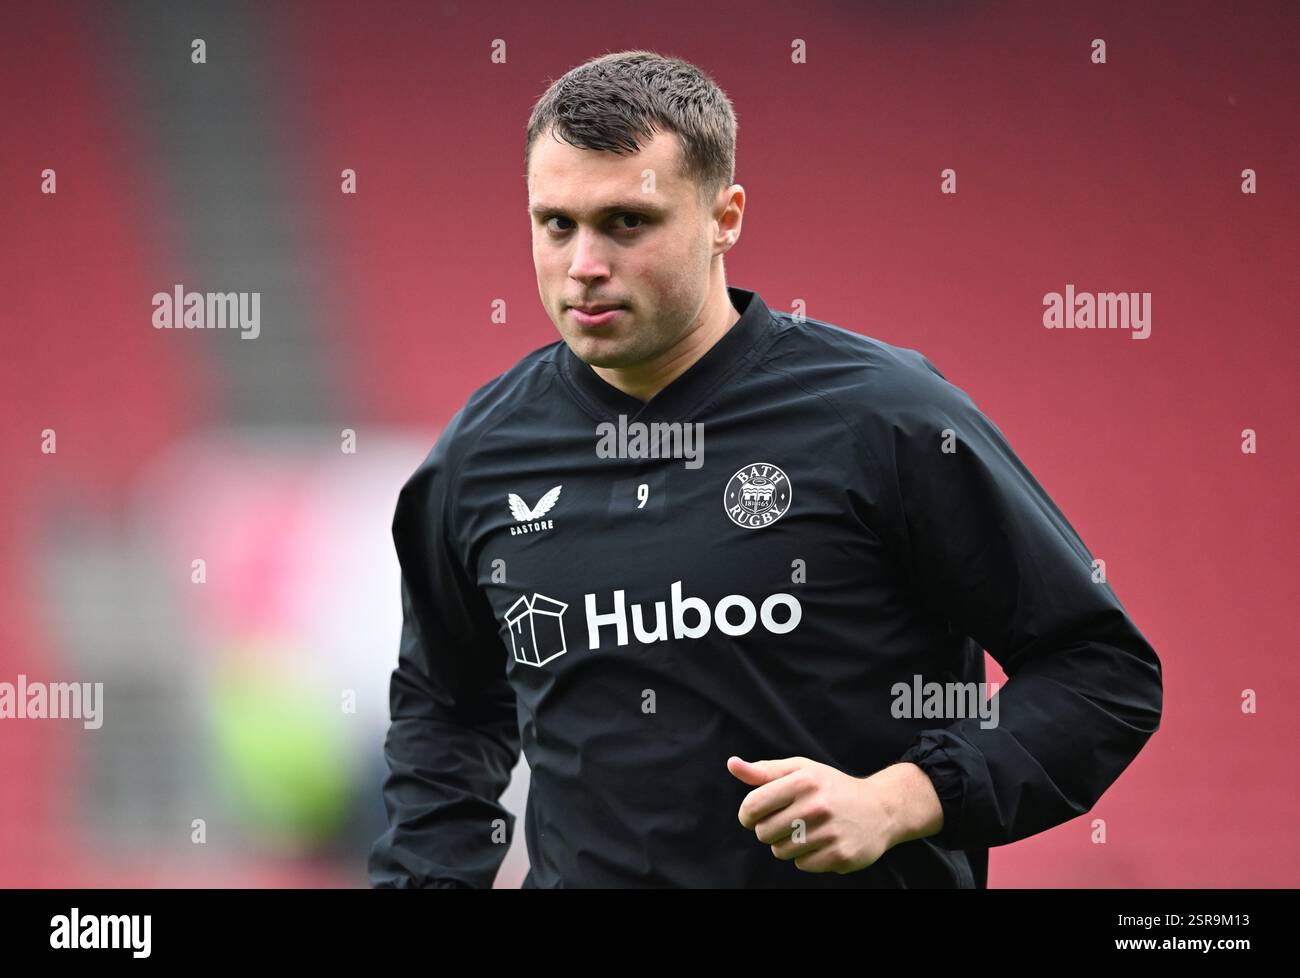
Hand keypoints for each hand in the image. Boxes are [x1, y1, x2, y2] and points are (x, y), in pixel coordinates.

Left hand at [728, 755, 941, 873]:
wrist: (881, 808)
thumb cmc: (832, 787)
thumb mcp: (801, 770)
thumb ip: (764, 771)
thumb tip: (732, 764)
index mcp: (803, 780)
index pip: (752, 806)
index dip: (747, 814)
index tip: (753, 816)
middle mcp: (817, 805)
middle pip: (763, 832)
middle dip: (768, 830)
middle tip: (786, 822)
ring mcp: (830, 832)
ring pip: (781, 851)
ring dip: (786, 844)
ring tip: (805, 831)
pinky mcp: (841, 855)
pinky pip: (802, 864)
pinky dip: (806, 857)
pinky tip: (821, 842)